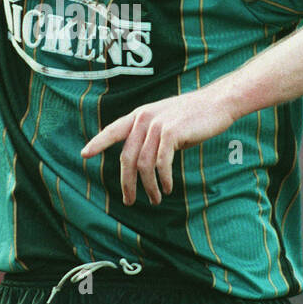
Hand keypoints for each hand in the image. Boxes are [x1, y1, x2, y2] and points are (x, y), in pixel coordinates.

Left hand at [81, 82, 236, 205]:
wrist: (218, 103)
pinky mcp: (171, 133)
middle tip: (129, 200)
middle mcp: (144, 118)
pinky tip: (168, 188)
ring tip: (155, 199)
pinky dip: (164, 179)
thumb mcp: (165, 120)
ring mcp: (157, 125)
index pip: (113, 130)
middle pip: (127, 157)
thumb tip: (140, 160)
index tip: (84, 154)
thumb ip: (149, 135)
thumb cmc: (193, 116)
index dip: (98, 142)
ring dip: (148, 186)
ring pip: (143, 164)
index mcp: (140, 115)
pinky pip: (161, 163)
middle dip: (127, 182)